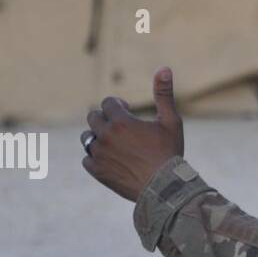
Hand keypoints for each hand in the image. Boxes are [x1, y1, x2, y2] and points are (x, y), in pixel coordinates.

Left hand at [81, 67, 184, 201]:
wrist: (164, 188)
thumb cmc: (169, 153)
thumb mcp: (171, 121)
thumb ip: (163, 94)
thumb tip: (164, 68)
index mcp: (121, 121)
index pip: (107, 103)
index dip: (118, 105)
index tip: (127, 110)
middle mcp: (106, 136)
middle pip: (93, 117)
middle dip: (105, 118)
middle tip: (119, 126)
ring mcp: (99, 155)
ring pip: (87, 138)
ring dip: (97, 137)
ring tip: (113, 142)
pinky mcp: (97, 171)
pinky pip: (87, 159)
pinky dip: (95, 157)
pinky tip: (110, 159)